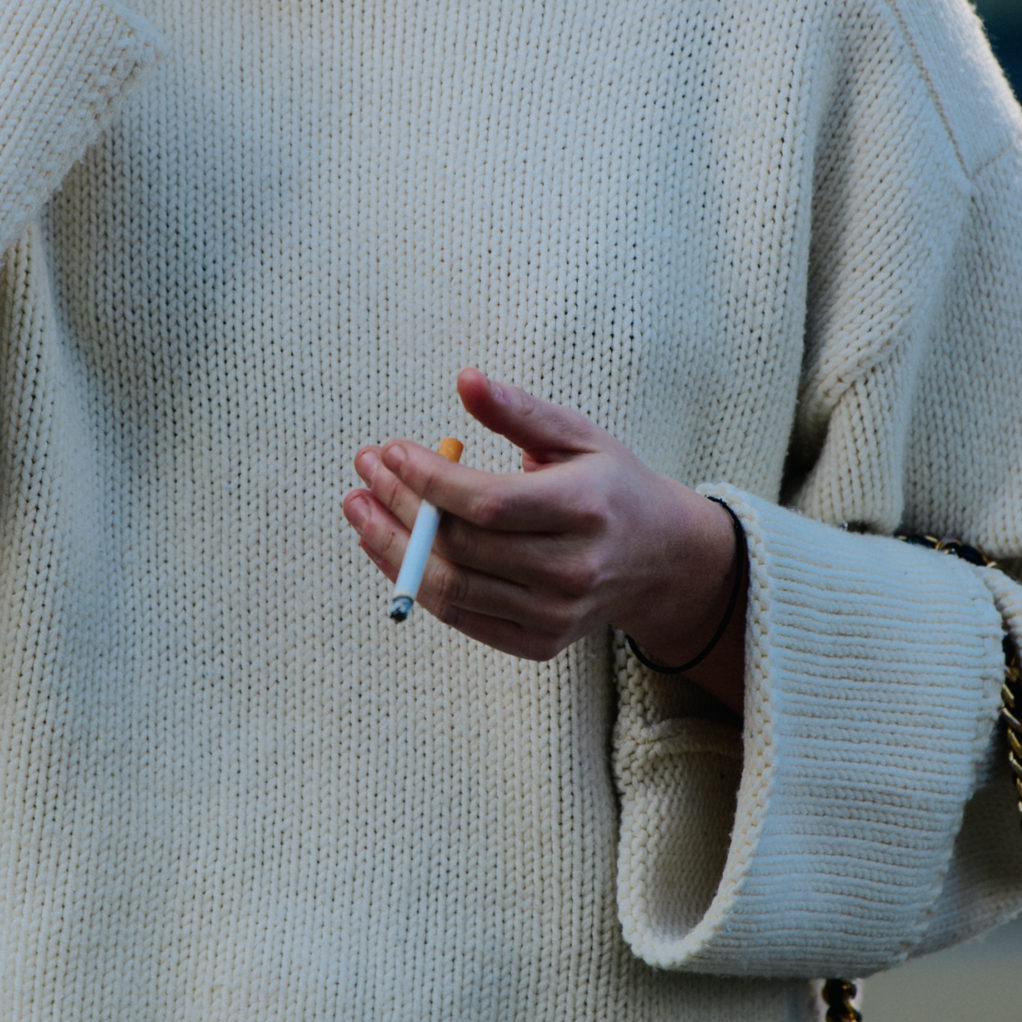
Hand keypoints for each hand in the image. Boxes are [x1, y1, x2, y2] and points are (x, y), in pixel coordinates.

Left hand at [343, 369, 746, 710]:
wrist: (662, 559)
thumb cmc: (611, 485)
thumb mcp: (577, 435)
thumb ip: (519, 410)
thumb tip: (465, 379)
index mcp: (587, 508)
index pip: (490, 503)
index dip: (430, 479)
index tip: (390, 450)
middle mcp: (574, 568)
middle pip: (464, 546)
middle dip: (400, 506)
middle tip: (365, 472)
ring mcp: (556, 613)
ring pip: (452, 587)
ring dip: (392, 548)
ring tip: (360, 509)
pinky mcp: (540, 642)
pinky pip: (462, 617)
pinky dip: (415, 583)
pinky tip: (386, 547)